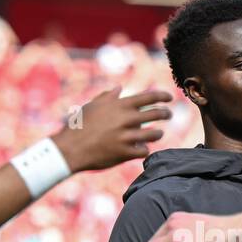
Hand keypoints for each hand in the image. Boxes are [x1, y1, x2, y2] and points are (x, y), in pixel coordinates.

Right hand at [53, 87, 171, 171]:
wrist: (71, 148)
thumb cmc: (79, 125)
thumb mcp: (92, 106)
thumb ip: (108, 97)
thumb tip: (119, 88)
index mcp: (119, 106)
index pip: (148, 97)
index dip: (162, 96)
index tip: (170, 97)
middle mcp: (125, 119)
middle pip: (156, 114)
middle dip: (165, 114)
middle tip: (169, 115)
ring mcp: (126, 136)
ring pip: (153, 134)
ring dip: (158, 133)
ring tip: (158, 133)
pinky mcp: (125, 153)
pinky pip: (143, 151)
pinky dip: (144, 149)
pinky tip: (142, 148)